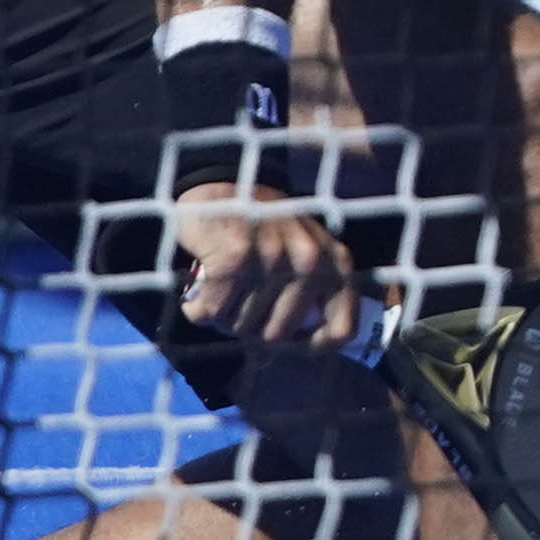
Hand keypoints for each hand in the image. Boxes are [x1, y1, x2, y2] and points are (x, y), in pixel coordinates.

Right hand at [165, 183, 364, 349]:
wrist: (221, 185)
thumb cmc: (262, 231)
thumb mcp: (301, 256)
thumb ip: (307, 300)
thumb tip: (284, 355)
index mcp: (336, 263)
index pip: (342, 329)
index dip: (311, 347)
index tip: (285, 344)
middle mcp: (311, 260)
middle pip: (279, 336)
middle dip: (250, 330)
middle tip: (236, 306)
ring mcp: (275, 257)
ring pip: (242, 326)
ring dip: (223, 317)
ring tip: (220, 290)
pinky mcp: (236, 258)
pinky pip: (212, 313)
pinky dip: (197, 310)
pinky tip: (197, 292)